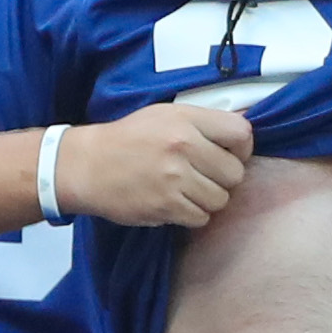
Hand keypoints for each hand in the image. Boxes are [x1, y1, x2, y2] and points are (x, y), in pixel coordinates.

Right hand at [57, 102, 253, 227]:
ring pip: (220, 200)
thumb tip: (243, 130)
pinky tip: (175, 202)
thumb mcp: (165, 115)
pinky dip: (191, 214)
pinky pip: (201, 217)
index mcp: (186, 119)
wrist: (87, 165)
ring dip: (207, 199)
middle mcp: (183, 146)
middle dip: (223, 179)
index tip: (230, 156)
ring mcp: (175, 177)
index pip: (241, 135)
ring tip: (186, 190)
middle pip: (235, 173)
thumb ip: (203, 122)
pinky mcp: (166, 205)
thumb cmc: (129, 138)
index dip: (242, 149)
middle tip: (202, 176)